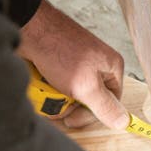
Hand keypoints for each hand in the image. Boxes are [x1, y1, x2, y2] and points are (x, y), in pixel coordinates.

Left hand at [18, 0, 128, 129]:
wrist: (27, 27)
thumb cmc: (58, 49)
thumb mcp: (87, 87)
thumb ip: (106, 107)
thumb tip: (123, 122)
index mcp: (111, 67)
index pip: (111, 102)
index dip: (92, 114)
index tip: (73, 119)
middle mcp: (97, 64)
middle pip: (90, 98)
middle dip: (71, 105)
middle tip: (56, 106)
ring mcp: (79, 62)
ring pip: (73, 91)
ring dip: (58, 97)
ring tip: (45, 93)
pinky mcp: (61, 60)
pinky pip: (59, 82)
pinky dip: (49, 87)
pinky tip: (41, 84)